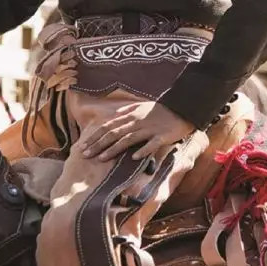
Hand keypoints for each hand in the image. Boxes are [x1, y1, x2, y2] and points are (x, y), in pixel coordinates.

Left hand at [78, 101, 194, 161]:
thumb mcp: (141, 107)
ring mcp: (150, 129)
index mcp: (131, 115)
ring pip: (128, 139)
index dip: (94, 136)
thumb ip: (127, 111)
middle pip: (114, 133)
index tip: (82, 146)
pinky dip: (143, 150)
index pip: (108, 126)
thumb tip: (113, 116)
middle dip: (98, 145)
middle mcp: (137, 121)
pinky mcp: (163, 136)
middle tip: (85, 155)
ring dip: (114, 149)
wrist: (183, 107)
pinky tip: (134, 158)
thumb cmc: (161, 110)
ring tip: (102, 158)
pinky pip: (152, 143)